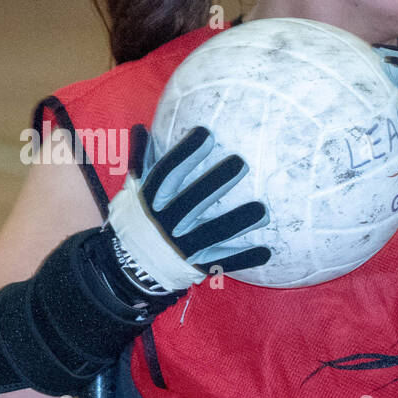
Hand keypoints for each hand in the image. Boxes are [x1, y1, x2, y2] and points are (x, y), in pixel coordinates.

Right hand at [102, 124, 270, 304]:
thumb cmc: (137, 221)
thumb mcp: (133, 191)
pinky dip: (245, 258)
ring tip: (263, 211)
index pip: (169, 173)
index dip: (186, 154)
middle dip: (216, 182)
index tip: (206, 134)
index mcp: (152, 200)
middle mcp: (168, 222)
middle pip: (193, 200)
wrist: (130, 268)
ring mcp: (183, 246)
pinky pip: (224, 261)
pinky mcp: (198, 264)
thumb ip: (140, 161)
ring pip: (214, 232)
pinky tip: (267, 251)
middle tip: (241, 163)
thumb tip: (141, 129)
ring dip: (238, 222)